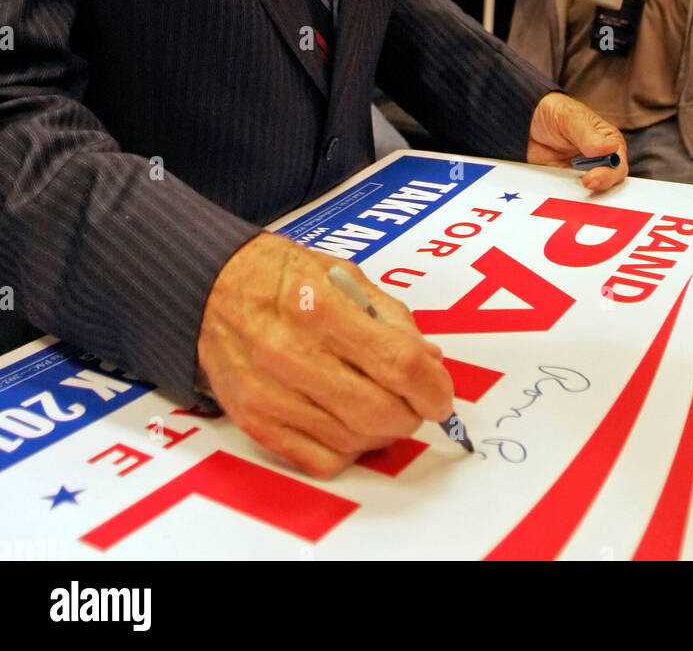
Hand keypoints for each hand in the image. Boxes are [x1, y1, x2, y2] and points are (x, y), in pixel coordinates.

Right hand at [197, 234, 453, 477]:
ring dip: (384, 432)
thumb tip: (429, 362)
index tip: (441, 393)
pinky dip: (349, 449)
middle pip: (380, 410)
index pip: (398, 363)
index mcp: (319, 306)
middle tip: (418, 402)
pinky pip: (321, 459)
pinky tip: (351, 423)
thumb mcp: (343, 274)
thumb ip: (390, 318)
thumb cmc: (279, 276)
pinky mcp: (255, 422)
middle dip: (413, 413)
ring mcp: (270, 393)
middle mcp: (291, 353)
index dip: (433, 387)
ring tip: (384, 406)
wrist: (210, 289)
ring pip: (354, 440)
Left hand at [527, 91, 627, 191]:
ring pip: (591, 191)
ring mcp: (583, 171)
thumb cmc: (554, 112)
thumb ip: (589, 136)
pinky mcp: (567, 180)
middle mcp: (600, 158)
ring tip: (572, 191)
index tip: (592, 178)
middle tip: (585, 183)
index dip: (608, 173)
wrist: (526, 122)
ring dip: (584, 194)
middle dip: (598, 185)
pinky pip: (571, 193)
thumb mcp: (571, 118)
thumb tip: (610, 149)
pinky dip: (567, 195)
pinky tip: (560, 193)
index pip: (617, 164)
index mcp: (609, 141)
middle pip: (608, 181)